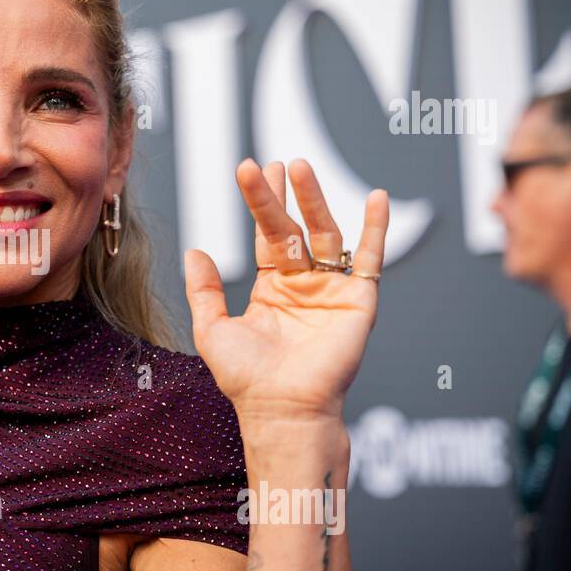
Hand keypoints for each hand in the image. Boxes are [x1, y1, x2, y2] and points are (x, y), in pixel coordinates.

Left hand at [184, 158, 388, 424]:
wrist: (282, 409)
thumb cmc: (247, 379)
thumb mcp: (213, 329)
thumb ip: (204, 290)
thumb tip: (194, 250)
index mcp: (272, 289)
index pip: (267, 235)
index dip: (260, 203)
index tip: (251, 169)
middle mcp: (304, 285)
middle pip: (294, 228)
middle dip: (284, 195)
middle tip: (276, 161)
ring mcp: (332, 290)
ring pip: (326, 234)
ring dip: (316, 200)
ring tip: (303, 167)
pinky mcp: (359, 300)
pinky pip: (371, 258)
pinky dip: (376, 229)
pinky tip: (376, 198)